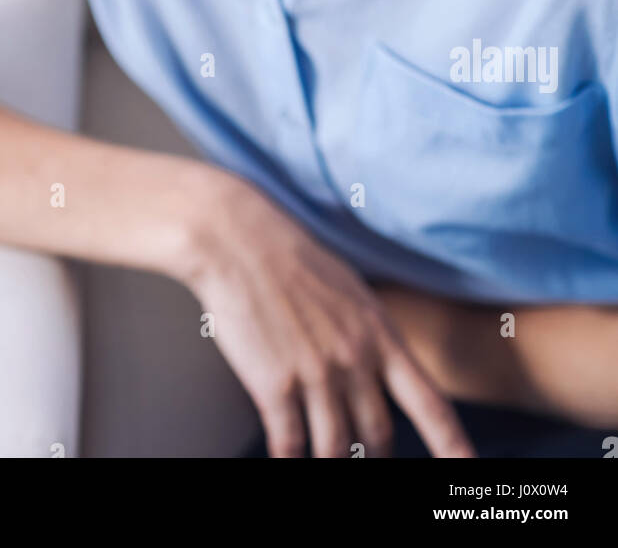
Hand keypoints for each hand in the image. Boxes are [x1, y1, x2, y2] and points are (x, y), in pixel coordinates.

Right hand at [185, 175, 477, 457]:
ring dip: (331, 463)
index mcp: (380, 334)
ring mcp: (316, 375)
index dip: (454, 445)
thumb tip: (377, 365)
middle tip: (367, 460)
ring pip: (336, 449)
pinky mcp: (275, 385)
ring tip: (325, 463)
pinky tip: (286, 460)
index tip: (470, 469)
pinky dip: (290, 460)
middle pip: (379, 436)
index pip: (430, 403)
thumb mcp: (352, 291)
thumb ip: (370, 334)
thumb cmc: (293, 258)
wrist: (240, 241)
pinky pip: (290, 444)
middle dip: (374, 457)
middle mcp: (355, 359)